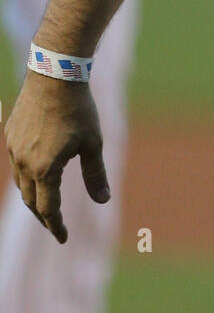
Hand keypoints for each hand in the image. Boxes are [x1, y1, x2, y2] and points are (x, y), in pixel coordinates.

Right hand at [4, 70, 108, 242]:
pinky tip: (35, 175)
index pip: (48, 209)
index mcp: (45, 169)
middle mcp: (24, 163)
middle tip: (55, 226)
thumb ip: (95, 174)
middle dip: (43, 217)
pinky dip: (26, 177)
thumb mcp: (93, 143)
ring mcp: (14, 149)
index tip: (63, 238)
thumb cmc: (78, 109)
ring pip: (20, 184)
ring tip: (45, 204)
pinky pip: (16, 164)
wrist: (55, 74)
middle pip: (31, 201)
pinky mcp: (10, 135)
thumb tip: (104, 200)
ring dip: (33, 198)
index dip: (56, 226)